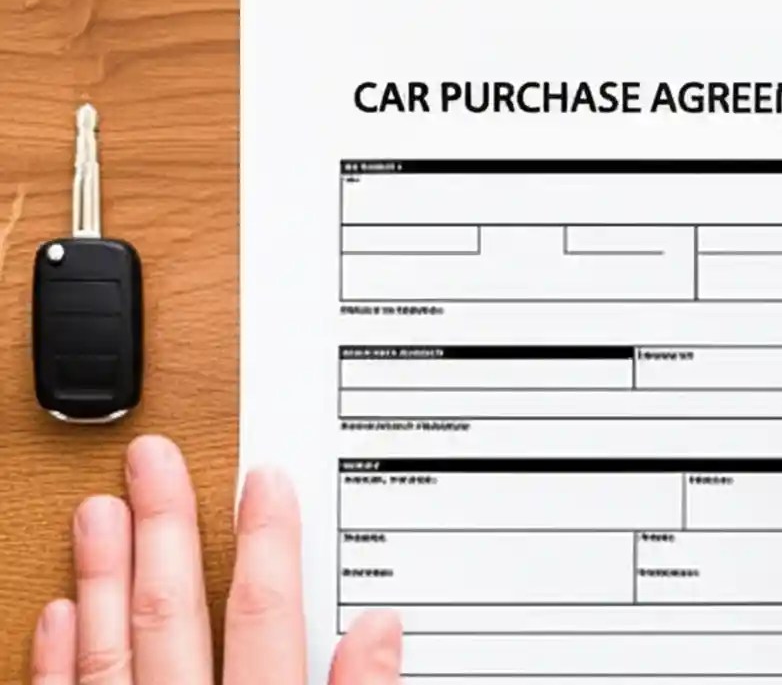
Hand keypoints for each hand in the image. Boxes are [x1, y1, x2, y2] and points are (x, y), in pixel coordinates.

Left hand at [30, 435, 402, 683]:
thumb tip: (380, 632)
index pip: (264, 619)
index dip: (267, 543)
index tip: (266, 483)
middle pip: (171, 617)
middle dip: (164, 531)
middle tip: (153, 464)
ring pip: (109, 653)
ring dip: (103, 577)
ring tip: (101, 511)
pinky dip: (59, 659)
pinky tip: (59, 610)